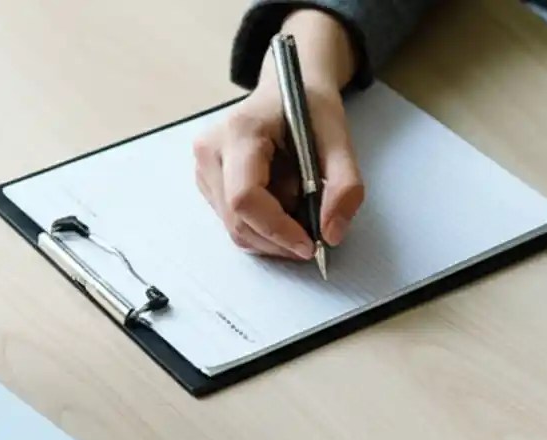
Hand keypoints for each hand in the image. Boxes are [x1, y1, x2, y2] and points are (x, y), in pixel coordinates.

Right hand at [193, 10, 363, 259]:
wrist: (285, 88)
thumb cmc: (309, 106)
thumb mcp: (339, 137)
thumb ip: (344, 184)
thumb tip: (331, 234)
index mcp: (240, 132)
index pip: (246, 197)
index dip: (276, 229)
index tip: (309, 245)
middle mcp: (210, 151)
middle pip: (237, 220)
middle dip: (278, 238)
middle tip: (313, 238)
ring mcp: (202, 167)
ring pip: (234, 227)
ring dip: (271, 233)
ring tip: (298, 208)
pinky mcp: (205, 181)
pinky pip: (232, 221)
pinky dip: (262, 226)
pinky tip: (281, 204)